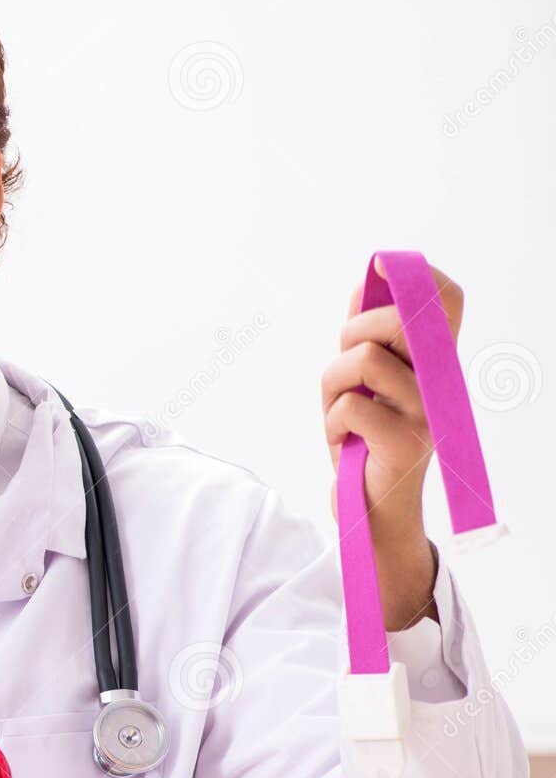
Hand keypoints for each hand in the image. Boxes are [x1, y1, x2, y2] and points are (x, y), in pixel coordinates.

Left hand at [321, 257, 461, 630]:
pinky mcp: (405, 443)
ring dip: (333, 384)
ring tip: (341, 411)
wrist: (370, 511)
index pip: (446, 303)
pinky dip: (331, 423)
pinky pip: (348, 406)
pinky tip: (343, 442)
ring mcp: (426, 413)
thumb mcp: (363, 383)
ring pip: (363, 360)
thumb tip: (364, 285)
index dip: (417, 276)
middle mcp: (439, 384)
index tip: (379, 266)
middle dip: (353, 332)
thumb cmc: (366, 442)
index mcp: (434, 364)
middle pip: (397, 320)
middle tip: (346, 370)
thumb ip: (367, 338)